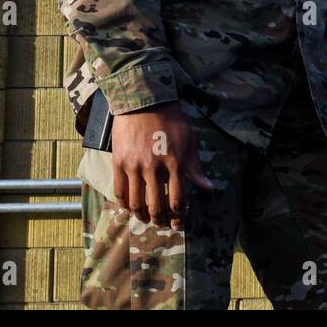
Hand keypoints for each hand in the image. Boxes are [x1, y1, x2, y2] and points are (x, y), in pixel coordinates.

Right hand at [111, 104, 212, 229]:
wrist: (144, 102)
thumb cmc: (171, 120)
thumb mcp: (189, 141)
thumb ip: (195, 167)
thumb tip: (208, 188)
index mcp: (175, 163)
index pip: (177, 199)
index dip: (179, 216)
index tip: (179, 222)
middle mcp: (154, 168)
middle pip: (156, 206)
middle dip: (161, 220)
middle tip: (163, 224)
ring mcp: (134, 166)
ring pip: (136, 202)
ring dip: (142, 215)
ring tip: (146, 219)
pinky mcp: (119, 162)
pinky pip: (119, 191)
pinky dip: (124, 204)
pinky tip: (130, 207)